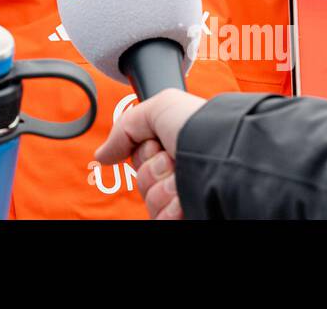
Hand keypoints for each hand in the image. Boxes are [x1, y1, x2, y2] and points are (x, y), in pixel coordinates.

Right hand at [93, 89, 207, 219]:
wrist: (224, 156)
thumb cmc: (202, 127)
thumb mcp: (158, 107)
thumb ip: (125, 128)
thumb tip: (103, 155)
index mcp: (176, 147)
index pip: (140, 158)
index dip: (143, 151)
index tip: (156, 142)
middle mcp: (181, 172)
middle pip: (141, 179)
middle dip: (152, 168)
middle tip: (172, 157)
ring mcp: (184, 196)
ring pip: (149, 200)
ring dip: (162, 188)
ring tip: (182, 177)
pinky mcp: (185, 216)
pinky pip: (159, 219)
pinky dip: (169, 210)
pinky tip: (183, 199)